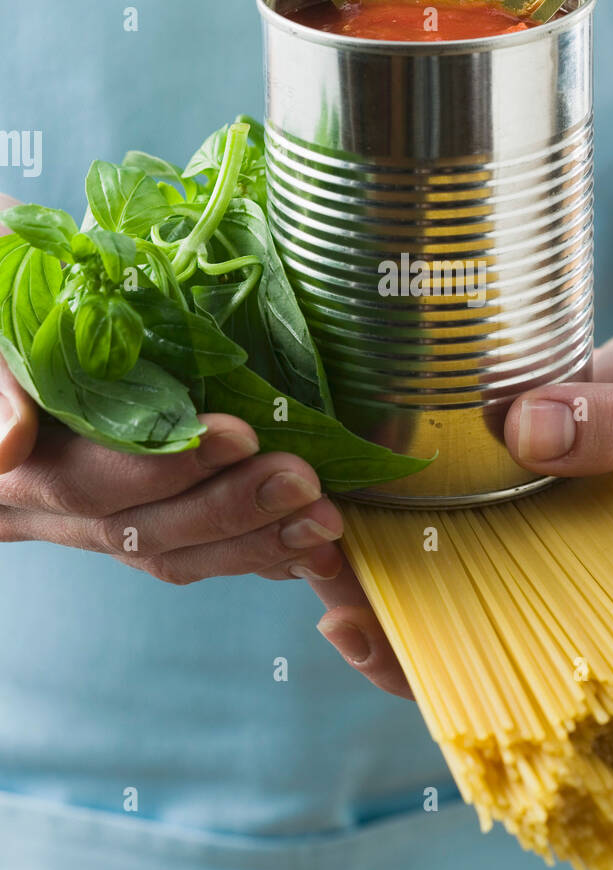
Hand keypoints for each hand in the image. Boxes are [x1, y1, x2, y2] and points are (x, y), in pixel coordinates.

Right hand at [0, 356, 411, 697]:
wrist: (24, 338)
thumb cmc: (22, 310)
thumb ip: (3, 382)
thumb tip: (7, 449)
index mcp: (19, 469)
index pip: (87, 481)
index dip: (163, 467)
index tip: (239, 435)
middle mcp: (50, 510)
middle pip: (142, 529)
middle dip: (230, 509)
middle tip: (303, 480)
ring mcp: (95, 526)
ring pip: (175, 555)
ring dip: (257, 543)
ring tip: (323, 520)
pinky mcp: (136, 526)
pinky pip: (199, 558)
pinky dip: (258, 556)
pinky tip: (311, 550)